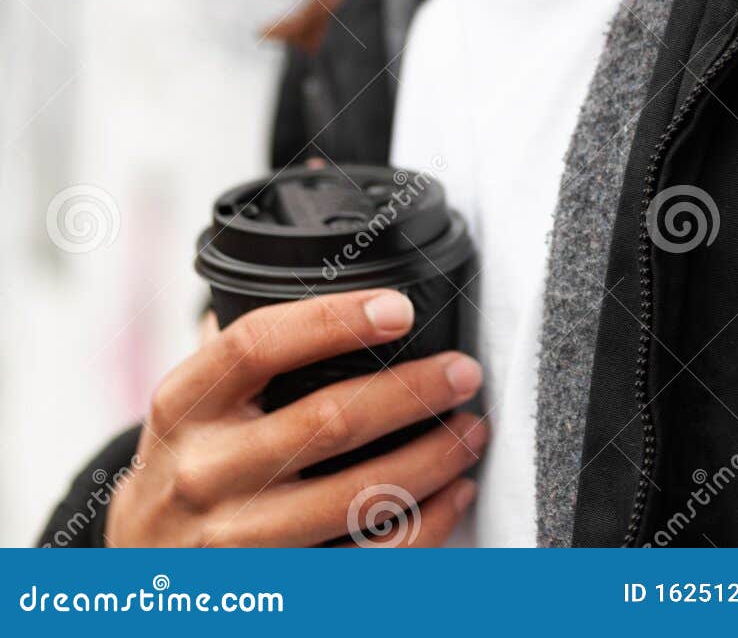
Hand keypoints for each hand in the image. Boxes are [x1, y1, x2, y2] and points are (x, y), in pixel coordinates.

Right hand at [105, 289, 485, 546]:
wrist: (137, 582)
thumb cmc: (178, 474)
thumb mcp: (184, 408)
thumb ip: (233, 347)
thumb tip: (298, 273)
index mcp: (183, 406)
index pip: (257, 344)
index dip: (334, 320)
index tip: (399, 308)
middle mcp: (204, 474)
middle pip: (329, 421)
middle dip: (413, 391)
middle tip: (464, 371)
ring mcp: (236, 545)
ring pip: (360, 497)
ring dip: (433, 459)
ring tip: (472, 429)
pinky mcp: (274, 594)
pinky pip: (367, 563)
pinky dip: (424, 526)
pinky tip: (454, 496)